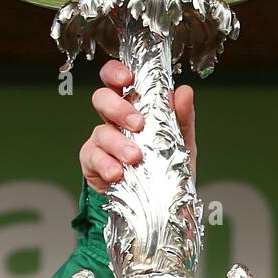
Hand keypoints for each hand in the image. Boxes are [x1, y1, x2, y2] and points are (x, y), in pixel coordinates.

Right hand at [79, 59, 197, 193]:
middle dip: (118, 107)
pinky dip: (106, 164)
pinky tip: (117, 173)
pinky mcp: (93, 164)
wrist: (162, 204)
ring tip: (135, 157)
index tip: (127, 78)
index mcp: (133, 107)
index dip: (116, 73)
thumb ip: (183, 118)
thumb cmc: (168, 166)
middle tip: (138, 123)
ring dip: (118, 143)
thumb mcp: (182, 142)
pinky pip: (93, 158)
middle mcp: (113, 120)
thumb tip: (184, 91)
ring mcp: (101, 141)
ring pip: (100, 131)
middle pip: (102, 99)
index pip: (117, 80)